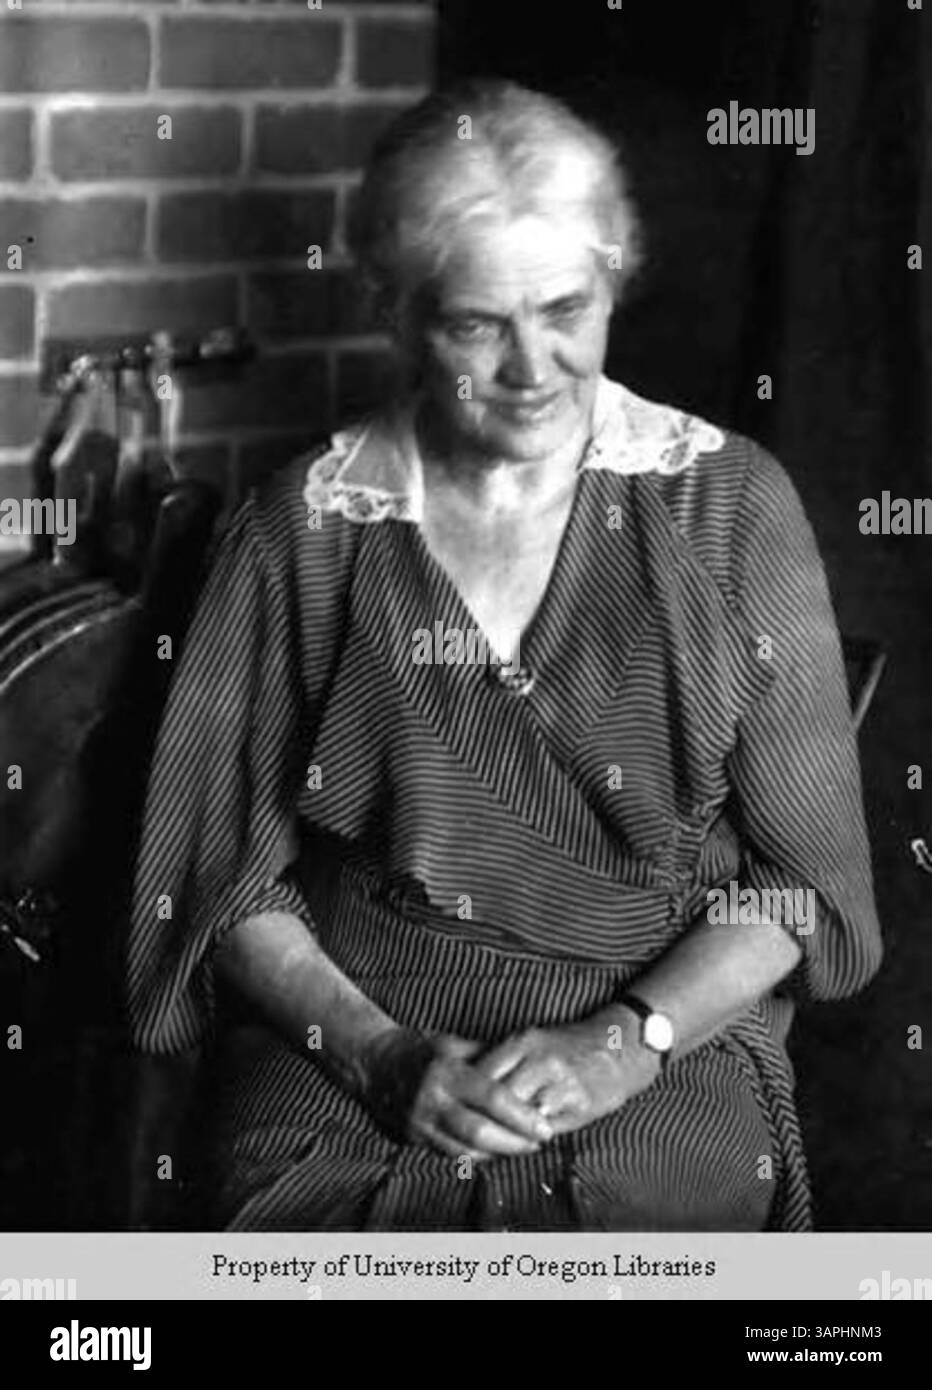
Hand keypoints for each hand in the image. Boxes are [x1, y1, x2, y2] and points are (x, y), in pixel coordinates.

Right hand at [361, 1029, 555, 1159]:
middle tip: (539, 1142)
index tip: (544, 1125)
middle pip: (480, 1131)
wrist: (371, 1062)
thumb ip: (487, 1057)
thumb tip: (526, 1070)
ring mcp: (418, 1122)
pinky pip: (449, 1154)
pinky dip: (476, 1156)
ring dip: (498, 1154)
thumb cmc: (419, 1048)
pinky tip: (494, 1152)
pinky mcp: (411, 1138)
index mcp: (445, 1071)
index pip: (492, 1097)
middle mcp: (430, 1100)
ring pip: (465, 1150)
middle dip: (515, 1141)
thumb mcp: (452, 1043)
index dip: (522, 1115)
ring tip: (522, 1148)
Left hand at [472, 1011, 659, 1136]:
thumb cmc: (570, 1047)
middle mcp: (539, 1058)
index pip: (482, 1073)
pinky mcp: (579, 1101)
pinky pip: (545, 1126)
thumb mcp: (534, 1041)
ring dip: (506, 1132)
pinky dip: (530, 1137)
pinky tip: (524, 1142)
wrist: (620, 1046)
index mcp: (523, 1042)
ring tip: (494, 1144)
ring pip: (519, 1115)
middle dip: (483, 1119)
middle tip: (470, 1136)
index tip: (457, 1113)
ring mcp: (560, 1081)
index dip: (468, 1098)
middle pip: (496, 1097)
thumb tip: (468, 1085)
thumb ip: (506, 1061)